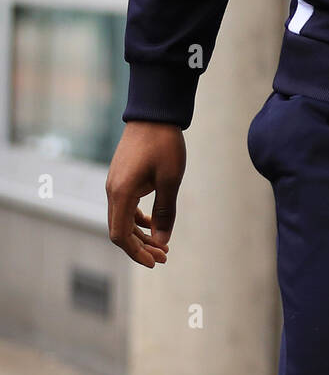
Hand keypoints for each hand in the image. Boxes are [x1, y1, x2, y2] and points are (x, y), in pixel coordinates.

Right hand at [106, 121, 185, 267]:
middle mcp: (113, 191)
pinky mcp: (121, 177)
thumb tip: (162, 242)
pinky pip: (125, 206)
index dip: (136, 252)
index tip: (155, 262)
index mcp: (121, 193)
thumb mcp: (170, 179)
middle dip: (140, 247)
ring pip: (122, 219)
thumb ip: (165, 212)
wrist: (154, 112)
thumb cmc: (164, 144)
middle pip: (120, 231)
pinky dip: (138, 219)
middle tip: (164, 257)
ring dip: (140, 235)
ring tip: (162, 246)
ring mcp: (115, 183)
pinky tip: (154, 224)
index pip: (120, 236)